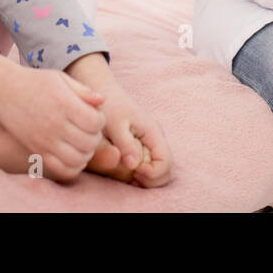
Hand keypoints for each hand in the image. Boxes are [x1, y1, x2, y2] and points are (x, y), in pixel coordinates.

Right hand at [0, 53, 106, 180]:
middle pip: (89, 142)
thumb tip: (103, 101)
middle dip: (96, 137)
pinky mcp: (37, 151)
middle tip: (90, 129)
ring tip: (83, 142)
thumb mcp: (60, 78)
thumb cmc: (36, 82)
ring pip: (78, 159)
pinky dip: (73, 166)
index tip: (94, 114)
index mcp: (63, 104)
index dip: (100, 119)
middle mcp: (54, 124)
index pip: (94, 121)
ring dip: (87, 153)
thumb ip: (83, 90)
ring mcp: (44, 140)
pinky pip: (62, 169)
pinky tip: (74, 154)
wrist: (4, 92)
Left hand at [65, 54, 173, 187]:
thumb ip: (125, 144)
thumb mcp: (114, 124)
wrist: (104, 92)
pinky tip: (127, 172)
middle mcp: (157, 139)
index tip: (133, 171)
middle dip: (152, 180)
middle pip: (168, 171)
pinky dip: (144, 176)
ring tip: (129, 176)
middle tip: (132, 177)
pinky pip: (152, 167)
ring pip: (162, 171)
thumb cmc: (108, 106)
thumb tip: (134, 166)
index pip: (166, 163)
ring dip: (149, 180)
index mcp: (153, 133)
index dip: (152, 174)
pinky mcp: (144, 147)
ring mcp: (152, 144)